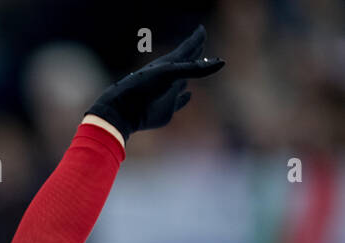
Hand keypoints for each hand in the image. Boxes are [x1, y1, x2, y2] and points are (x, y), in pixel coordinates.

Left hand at [85, 25, 224, 141]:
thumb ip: (196, 69)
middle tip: (200, 41)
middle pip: (185, 62)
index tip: (201, 30)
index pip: (187, 48)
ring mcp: (168, 93)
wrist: (123, 111)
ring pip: (183, 82)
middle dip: (194, 52)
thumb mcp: (171, 73)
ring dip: (190, 75)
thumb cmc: (143, 88)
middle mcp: (169, 78)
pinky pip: (179, 102)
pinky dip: (185, 99)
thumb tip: (221, 62)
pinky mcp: (166, 110)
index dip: (195, 39)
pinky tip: (188, 95)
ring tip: (196, 66)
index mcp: (168, 64)